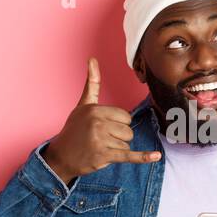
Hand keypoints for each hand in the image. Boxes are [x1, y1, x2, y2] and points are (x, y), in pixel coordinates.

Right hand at [41, 57, 160, 183]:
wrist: (61, 157)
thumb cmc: (74, 129)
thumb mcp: (83, 105)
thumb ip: (92, 83)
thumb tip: (92, 59)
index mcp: (95, 110)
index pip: (125, 117)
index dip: (118, 124)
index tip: (103, 127)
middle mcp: (97, 123)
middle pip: (128, 131)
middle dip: (118, 137)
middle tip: (100, 139)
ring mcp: (100, 140)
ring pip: (127, 144)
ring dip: (116, 149)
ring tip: (99, 148)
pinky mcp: (103, 156)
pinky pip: (129, 155)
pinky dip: (143, 157)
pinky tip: (156, 156)